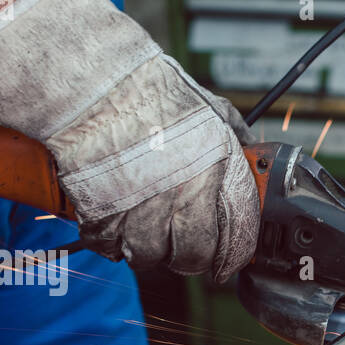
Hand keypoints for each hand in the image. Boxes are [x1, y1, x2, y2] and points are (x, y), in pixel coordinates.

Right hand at [0, 0, 258, 282]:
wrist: (96, 83)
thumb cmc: (151, 92)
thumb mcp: (211, 110)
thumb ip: (233, 138)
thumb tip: (249, 154)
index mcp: (217, 172)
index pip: (237, 235)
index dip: (234, 254)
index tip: (228, 260)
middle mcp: (183, 194)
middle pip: (194, 255)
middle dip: (192, 260)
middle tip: (186, 252)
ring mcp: (140, 206)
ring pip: (150, 257)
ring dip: (150, 252)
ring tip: (147, 234)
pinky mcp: (101, 212)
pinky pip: (110, 247)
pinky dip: (113, 243)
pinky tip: (117, 225)